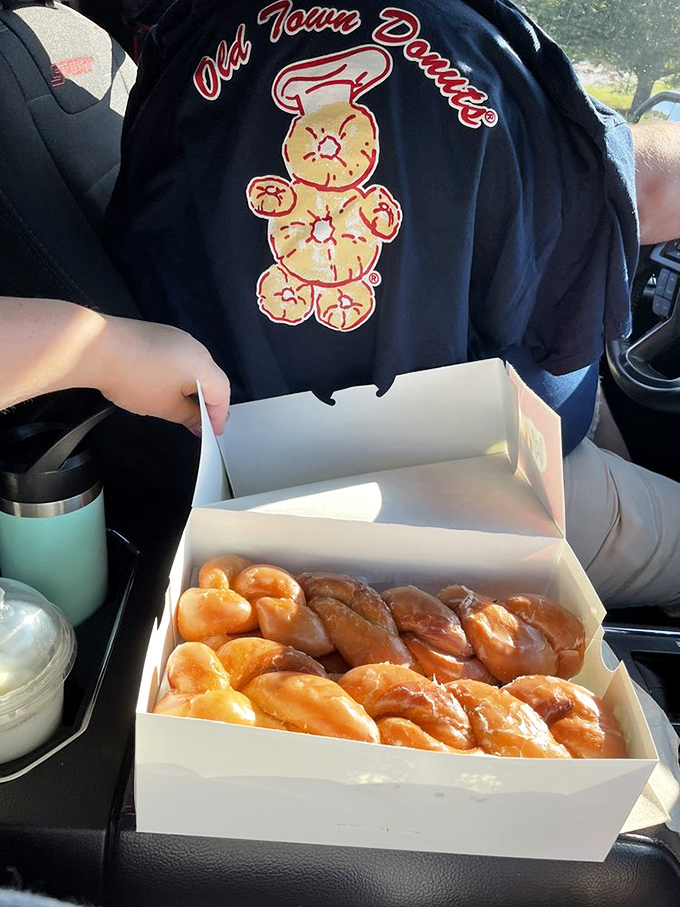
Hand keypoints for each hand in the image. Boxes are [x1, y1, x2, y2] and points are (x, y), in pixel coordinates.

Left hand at [99, 317, 230, 434]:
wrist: (97, 348)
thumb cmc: (132, 374)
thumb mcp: (166, 407)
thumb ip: (189, 417)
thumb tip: (199, 423)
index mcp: (203, 364)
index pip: (222, 394)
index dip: (219, 416)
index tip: (213, 430)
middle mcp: (194, 346)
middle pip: (210, 378)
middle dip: (206, 402)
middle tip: (198, 423)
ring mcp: (175, 337)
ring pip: (193, 367)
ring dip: (190, 388)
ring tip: (176, 407)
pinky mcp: (158, 334)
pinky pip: (176, 357)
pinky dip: (175, 375)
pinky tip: (160, 387)